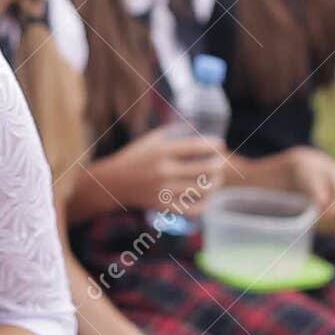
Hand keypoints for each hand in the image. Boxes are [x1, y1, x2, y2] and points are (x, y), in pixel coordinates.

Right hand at [89, 128, 226, 213]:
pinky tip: (207, 198)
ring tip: (217, 179)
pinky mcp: (162, 206)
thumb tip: (195, 125)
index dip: (212, 145)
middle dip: (218, 166)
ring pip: (201, 190)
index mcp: (162, 152)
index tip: (221, 145)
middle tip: (222, 163)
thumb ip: (171, 132)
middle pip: (203, 169)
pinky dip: (204, 205)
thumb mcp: (149, 140)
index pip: (195, 147)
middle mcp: (164, 171)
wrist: (113, 183)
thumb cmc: (133, 158)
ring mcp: (164, 190)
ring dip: (214, 184)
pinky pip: (191, 209)